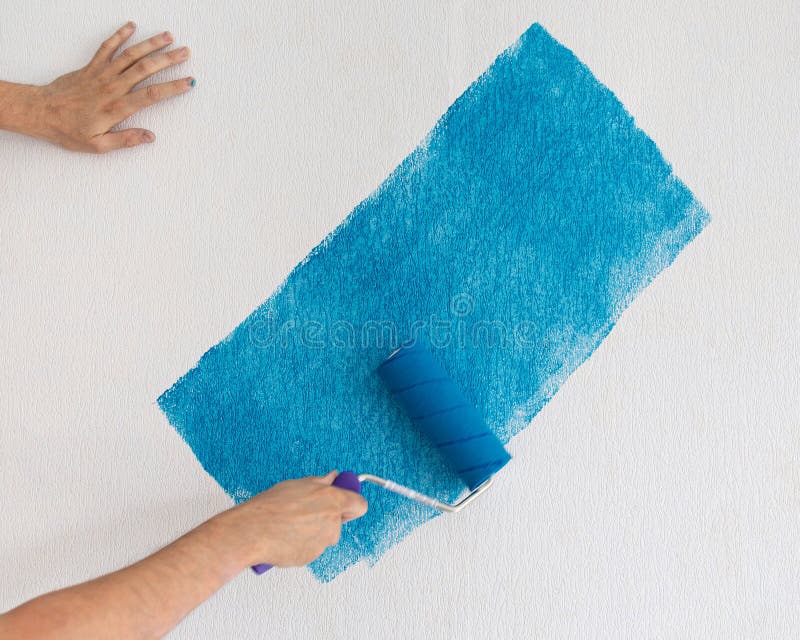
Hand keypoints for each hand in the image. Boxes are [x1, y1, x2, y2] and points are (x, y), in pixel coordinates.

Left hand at [25, 21, 193, 152]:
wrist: (41, 112)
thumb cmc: (69, 131)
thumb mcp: (97, 145)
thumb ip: (125, 140)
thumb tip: (150, 137)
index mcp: (116, 107)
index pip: (151, 95)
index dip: (172, 87)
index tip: (189, 82)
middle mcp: (112, 87)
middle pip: (145, 69)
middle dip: (168, 59)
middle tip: (186, 52)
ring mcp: (101, 74)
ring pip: (130, 54)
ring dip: (150, 44)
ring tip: (168, 36)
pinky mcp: (91, 67)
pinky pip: (107, 47)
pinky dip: (119, 35)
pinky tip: (132, 26)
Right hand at [212, 471, 368, 567]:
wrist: (252, 532)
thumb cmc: (271, 508)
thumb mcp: (297, 485)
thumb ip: (320, 483)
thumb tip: (332, 477)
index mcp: (333, 501)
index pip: (360, 505)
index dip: (352, 504)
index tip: (346, 503)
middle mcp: (332, 523)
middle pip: (339, 522)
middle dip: (326, 519)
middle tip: (305, 513)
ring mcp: (322, 542)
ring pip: (323, 536)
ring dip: (312, 532)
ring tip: (290, 524)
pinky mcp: (311, 557)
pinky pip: (311, 549)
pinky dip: (302, 544)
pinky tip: (286, 537)